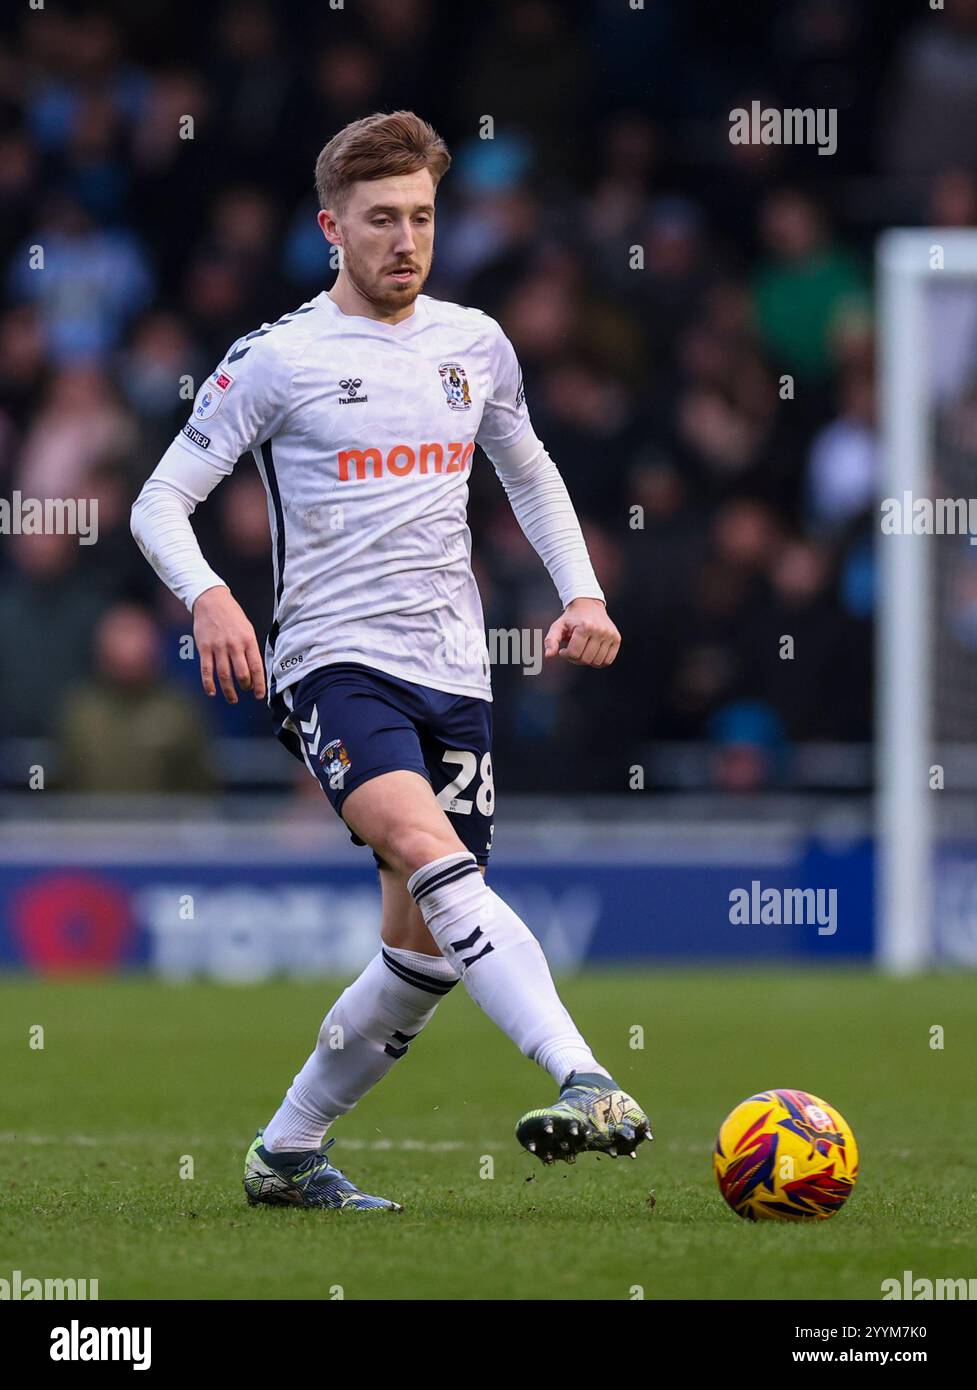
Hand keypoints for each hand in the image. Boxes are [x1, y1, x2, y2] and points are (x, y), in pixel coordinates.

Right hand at [192, 585, 265, 702]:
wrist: (212, 601)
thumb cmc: (232, 616)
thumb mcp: (247, 629)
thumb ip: (250, 649)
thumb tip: (254, 671)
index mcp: (248, 641)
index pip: (256, 667)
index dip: (259, 684)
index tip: (259, 695)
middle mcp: (234, 645)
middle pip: (241, 674)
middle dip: (245, 687)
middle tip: (245, 691)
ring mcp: (218, 647)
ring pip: (224, 675)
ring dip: (229, 691)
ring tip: (232, 699)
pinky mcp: (204, 648)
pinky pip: (206, 670)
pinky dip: (209, 684)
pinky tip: (212, 692)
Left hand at [543, 597, 620, 667]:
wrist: (589, 604)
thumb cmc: (571, 618)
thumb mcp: (558, 626)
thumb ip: (551, 641)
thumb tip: (548, 656)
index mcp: (585, 626)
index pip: (574, 653)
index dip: (566, 655)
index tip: (563, 650)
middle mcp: (600, 630)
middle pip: (586, 659)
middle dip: (576, 659)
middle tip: (573, 650)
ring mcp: (610, 635)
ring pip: (597, 662)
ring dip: (587, 660)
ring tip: (582, 650)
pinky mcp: (616, 639)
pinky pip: (608, 660)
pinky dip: (599, 661)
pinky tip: (592, 653)